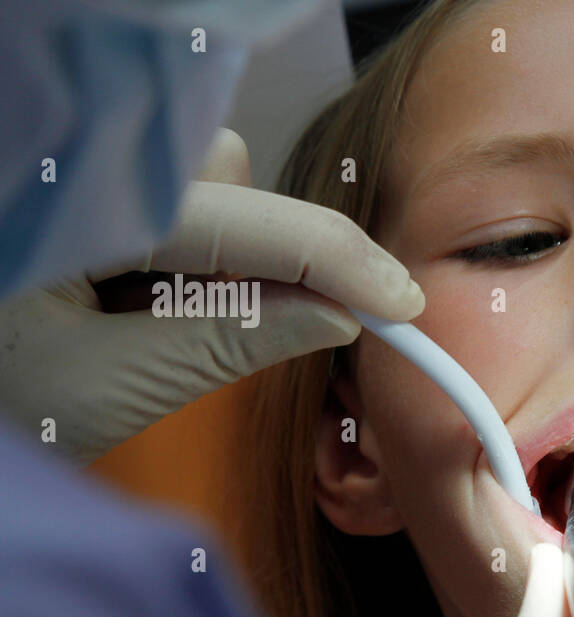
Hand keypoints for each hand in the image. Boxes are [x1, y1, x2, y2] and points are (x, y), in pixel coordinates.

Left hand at [0, 128, 424, 462]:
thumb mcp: (104, 390)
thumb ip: (225, 342)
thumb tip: (335, 318)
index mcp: (77, 207)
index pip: (247, 220)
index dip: (338, 262)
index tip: (399, 302)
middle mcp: (78, 172)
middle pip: (226, 179)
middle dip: (252, 255)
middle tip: (213, 336)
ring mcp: (79, 183)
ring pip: (200, 185)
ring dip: (208, 256)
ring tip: (138, 324)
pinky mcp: (81, 202)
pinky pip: (166, 203)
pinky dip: (173, 256)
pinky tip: (120, 302)